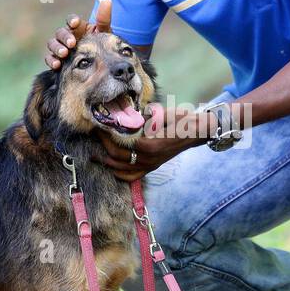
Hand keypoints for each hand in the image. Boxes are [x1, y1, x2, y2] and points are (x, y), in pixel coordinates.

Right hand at [45, 0, 111, 68]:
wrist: (100, 66)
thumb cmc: (102, 47)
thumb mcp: (105, 34)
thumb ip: (104, 19)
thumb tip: (107, 0)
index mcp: (78, 28)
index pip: (71, 20)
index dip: (72, 20)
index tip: (76, 23)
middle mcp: (67, 36)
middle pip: (60, 32)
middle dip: (65, 37)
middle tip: (72, 43)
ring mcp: (61, 48)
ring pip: (52, 44)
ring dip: (57, 48)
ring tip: (64, 54)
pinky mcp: (57, 60)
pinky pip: (49, 58)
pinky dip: (51, 60)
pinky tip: (57, 65)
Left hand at [95, 104, 215, 180]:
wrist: (195, 132)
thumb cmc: (179, 120)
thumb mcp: (161, 114)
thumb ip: (143, 117)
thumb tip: (124, 116)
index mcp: (149, 145)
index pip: (120, 143)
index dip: (106, 135)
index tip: (99, 126)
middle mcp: (149, 159)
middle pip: (118, 157)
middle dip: (103, 147)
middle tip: (94, 137)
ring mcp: (151, 165)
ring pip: (123, 169)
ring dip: (107, 162)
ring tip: (96, 155)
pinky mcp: (152, 167)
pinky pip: (133, 176)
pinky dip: (121, 174)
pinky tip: (113, 169)